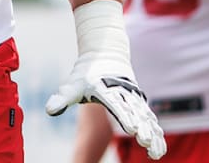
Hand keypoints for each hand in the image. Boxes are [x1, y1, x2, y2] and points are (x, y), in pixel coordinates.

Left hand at [45, 0, 165, 159]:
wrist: (104, 55)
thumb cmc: (86, 74)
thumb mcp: (72, 85)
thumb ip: (62, 99)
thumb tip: (50, 111)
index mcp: (106, 88)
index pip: (116, 104)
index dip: (125, 116)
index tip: (132, 129)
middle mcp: (123, 92)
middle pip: (135, 111)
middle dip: (142, 127)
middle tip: (145, 141)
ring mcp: (133, 97)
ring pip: (146, 116)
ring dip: (152, 133)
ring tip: (156, 152)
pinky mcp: (139, 102)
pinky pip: (149, 117)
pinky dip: (155, 131)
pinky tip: (158, 147)